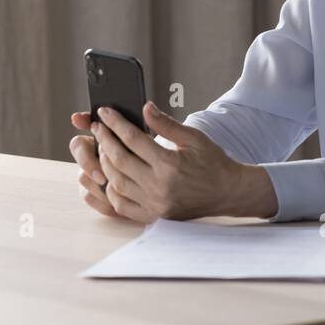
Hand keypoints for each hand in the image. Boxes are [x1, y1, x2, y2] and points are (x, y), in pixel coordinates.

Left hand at [68, 102, 275, 221]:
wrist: (227, 192)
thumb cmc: (213, 163)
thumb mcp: (194, 138)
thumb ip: (166, 124)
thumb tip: (145, 108)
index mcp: (169, 164)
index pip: (133, 139)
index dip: (115, 123)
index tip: (105, 113)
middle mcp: (159, 186)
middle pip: (119, 160)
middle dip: (104, 140)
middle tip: (97, 128)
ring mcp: (154, 204)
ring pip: (115, 182)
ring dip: (104, 164)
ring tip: (102, 149)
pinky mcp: (153, 216)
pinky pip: (121, 205)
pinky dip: (110, 190)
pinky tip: (109, 176)